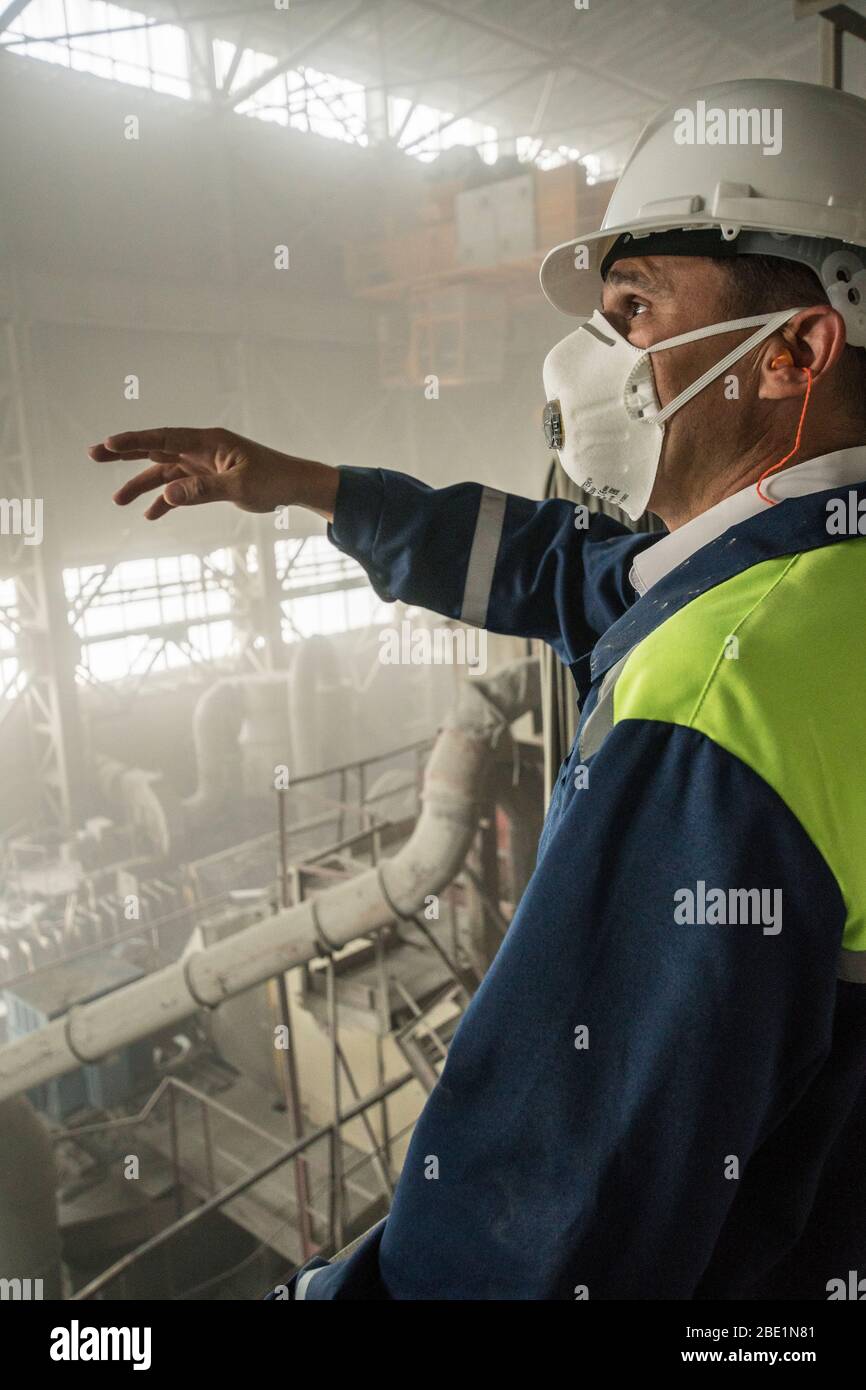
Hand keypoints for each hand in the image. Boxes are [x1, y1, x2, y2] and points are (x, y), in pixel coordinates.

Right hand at [89, 427, 337, 520]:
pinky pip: (180, 487)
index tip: (109, 445)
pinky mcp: (209, 478)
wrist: (295, 485)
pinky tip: (150, 515)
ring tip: (117, 501)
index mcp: (209, 441)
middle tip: (93, 455)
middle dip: (125, 453)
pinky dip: (166, 500)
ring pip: (164, 470)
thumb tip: (168, 494)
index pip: (165, 437)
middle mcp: (202, 448)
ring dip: (141, 484)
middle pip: (156, 447)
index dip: (135, 440)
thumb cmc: (273, 480)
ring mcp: (203, 463)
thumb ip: (203, 490)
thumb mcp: (239, 488)